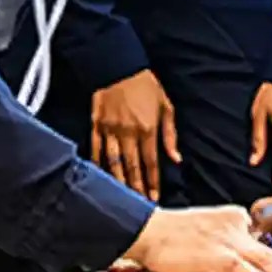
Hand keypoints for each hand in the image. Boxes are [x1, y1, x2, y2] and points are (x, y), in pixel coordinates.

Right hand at [91, 69, 179, 200]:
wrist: (118, 65)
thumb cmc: (145, 85)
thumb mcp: (165, 106)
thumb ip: (170, 134)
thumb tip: (176, 158)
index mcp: (147, 128)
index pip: (151, 162)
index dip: (153, 182)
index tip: (154, 198)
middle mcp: (128, 132)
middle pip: (132, 167)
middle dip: (136, 188)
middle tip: (137, 207)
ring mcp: (110, 129)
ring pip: (113, 162)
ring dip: (118, 182)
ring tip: (120, 198)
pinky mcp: (96, 124)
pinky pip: (95, 149)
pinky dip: (97, 164)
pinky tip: (99, 177)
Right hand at [122, 205, 271, 271]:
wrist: (146, 230)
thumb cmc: (175, 235)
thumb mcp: (211, 229)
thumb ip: (233, 239)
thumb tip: (252, 261)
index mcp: (238, 219)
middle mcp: (237, 226)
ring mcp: (225, 240)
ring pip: (264, 262)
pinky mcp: (212, 255)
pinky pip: (239, 270)